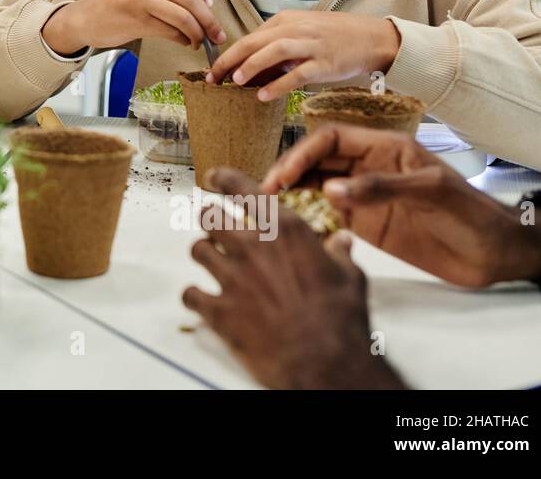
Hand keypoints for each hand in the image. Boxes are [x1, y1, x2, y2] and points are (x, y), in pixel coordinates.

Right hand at [41, 0, 225, 55]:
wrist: (87, 17)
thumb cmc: (121, 2)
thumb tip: (206, 7)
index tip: (209, 4)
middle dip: (209, 20)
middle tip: (218, 34)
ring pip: (183, 17)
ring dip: (197, 34)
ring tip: (200, 42)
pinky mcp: (136, 21)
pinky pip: (170, 31)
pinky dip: (183, 40)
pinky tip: (184, 42)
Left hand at [182, 168, 404, 388]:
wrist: (324, 362)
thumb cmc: (340, 319)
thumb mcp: (350, 278)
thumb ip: (339, 254)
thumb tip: (342, 241)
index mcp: (284, 231)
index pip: (244, 190)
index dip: (224, 179)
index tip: (214, 177)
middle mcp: (252, 247)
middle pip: (210, 217)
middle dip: (210, 219)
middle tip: (214, 225)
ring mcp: (232, 277)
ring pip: (197, 249)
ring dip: (202, 253)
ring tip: (209, 259)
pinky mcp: (219, 309)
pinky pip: (190, 293)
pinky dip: (192, 295)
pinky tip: (199, 298)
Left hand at [205, 10, 399, 100]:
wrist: (373, 38)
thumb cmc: (335, 36)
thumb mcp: (303, 31)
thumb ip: (277, 45)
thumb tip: (250, 67)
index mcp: (286, 20)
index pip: (250, 36)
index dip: (229, 54)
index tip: (214, 70)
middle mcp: (297, 29)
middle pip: (255, 41)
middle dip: (230, 59)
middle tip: (213, 77)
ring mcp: (312, 45)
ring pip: (274, 51)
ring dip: (252, 66)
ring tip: (235, 81)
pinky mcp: (325, 63)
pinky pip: (298, 73)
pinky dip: (279, 84)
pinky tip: (263, 95)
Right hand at [263, 125, 540, 287]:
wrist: (494, 253)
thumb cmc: (471, 214)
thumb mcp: (432, 192)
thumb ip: (381, 188)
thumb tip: (329, 189)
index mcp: (384, 148)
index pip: (331, 139)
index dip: (303, 152)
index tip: (283, 174)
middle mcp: (368, 168)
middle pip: (316, 159)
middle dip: (288, 170)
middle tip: (264, 191)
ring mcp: (365, 196)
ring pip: (316, 184)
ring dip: (291, 190)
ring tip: (266, 204)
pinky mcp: (365, 224)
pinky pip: (327, 213)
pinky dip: (305, 214)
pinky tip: (289, 221)